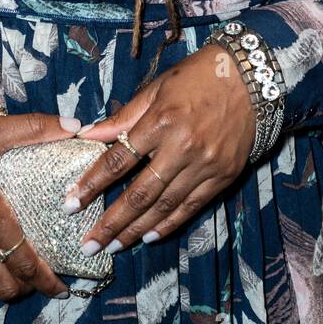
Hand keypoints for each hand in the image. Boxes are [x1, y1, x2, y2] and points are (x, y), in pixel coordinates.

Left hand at [66, 43, 256, 255]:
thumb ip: (124, 117)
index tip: (71, 204)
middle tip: (89, 243)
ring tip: (113, 246)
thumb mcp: (156, 89)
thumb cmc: (197, 77)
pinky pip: (191, 207)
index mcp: (161, 121)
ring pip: (164, 207)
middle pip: (140, 194)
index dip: (92, 185)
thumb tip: (88, 135)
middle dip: (111, 222)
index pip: (118, 160)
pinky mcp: (223, 176)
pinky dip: (169, 225)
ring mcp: (205, 165)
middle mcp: (182, 147)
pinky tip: (149, 237)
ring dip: (136, 230)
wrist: (250, 78)